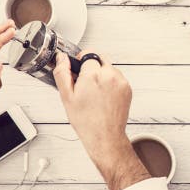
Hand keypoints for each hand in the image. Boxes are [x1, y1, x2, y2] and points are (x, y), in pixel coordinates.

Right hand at [54, 51, 148, 189]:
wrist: (104, 135)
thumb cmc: (86, 120)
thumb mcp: (66, 96)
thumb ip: (62, 73)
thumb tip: (61, 58)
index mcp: (93, 75)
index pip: (88, 54)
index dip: (80, 61)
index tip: (77, 69)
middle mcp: (110, 75)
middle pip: (100, 58)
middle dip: (91, 66)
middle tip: (84, 81)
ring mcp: (121, 82)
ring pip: (109, 68)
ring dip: (102, 74)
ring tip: (94, 92)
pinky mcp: (128, 88)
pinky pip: (117, 78)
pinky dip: (110, 82)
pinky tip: (103, 96)